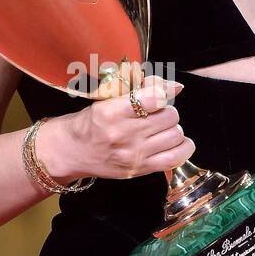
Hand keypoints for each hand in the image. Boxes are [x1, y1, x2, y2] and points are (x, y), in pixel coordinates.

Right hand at [39, 60, 195, 182]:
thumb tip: (175, 86)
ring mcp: (133, 154)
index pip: (153, 98)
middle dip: (167, 110)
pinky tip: (176, 142)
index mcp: (111, 112)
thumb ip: (140, 91)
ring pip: (175, 134)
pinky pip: (175, 158)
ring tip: (162, 128)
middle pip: (169, 116)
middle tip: (157, 112)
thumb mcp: (107, 100)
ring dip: (173, 128)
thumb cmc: (89, 123)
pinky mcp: (140, 169)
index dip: (166, 90)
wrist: (72, 152)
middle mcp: (123, 134)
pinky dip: (183, 148)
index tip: (170, 89)